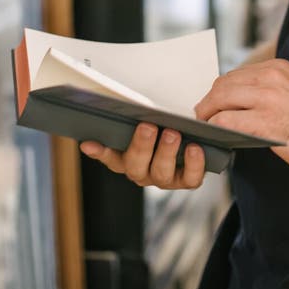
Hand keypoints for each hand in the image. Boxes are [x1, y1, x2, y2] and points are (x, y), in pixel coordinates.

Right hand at [79, 124, 205, 189]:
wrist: (199, 136)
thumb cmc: (168, 125)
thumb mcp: (151, 118)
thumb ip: (134, 116)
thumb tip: (116, 108)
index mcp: (127, 157)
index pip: (109, 155)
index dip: (99, 151)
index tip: (89, 142)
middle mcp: (143, 171)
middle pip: (135, 165)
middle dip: (140, 145)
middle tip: (147, 126)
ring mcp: (164, 177)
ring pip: (160, 172)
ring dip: (165, 152)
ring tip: (172, 133)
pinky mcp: (187, 180)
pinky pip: (190, 177)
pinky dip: (193, 163)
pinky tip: (195, 148)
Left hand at [195, 59, 288, 178]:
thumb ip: (272, 89)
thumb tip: (245, 99)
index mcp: (279, 68)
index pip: (237, 74)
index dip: (221, 89)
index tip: (215, 101)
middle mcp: (271, 77)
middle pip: (224, 84)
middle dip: (209, 100)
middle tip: (203, 114)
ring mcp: (267, 98)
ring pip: (221, 98)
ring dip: (208, 113)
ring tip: (206, 124)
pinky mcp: (264, 122)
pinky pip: (226, 120)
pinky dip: (216, 127)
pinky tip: (216, 135)